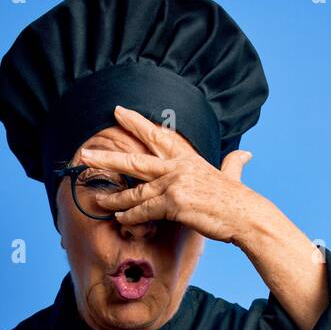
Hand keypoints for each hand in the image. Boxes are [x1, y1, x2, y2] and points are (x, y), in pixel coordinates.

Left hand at [76, 105, 261, 244]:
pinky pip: (144, 210)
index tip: (118, 111)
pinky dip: (131, 216)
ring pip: (135, 191)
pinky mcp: (173, 203)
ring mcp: (174, 184)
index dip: (136, 123)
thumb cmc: (237, 199)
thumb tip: (245, 154)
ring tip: (100, 200)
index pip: (158, 136)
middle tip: (85, 153)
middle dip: (108, 156)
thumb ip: (234, 162)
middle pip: (135, 160)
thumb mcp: (232, 173)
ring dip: (115, 198)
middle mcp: (178, 168)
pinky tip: (120, 218)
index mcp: (188, 159)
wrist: (245, 215)